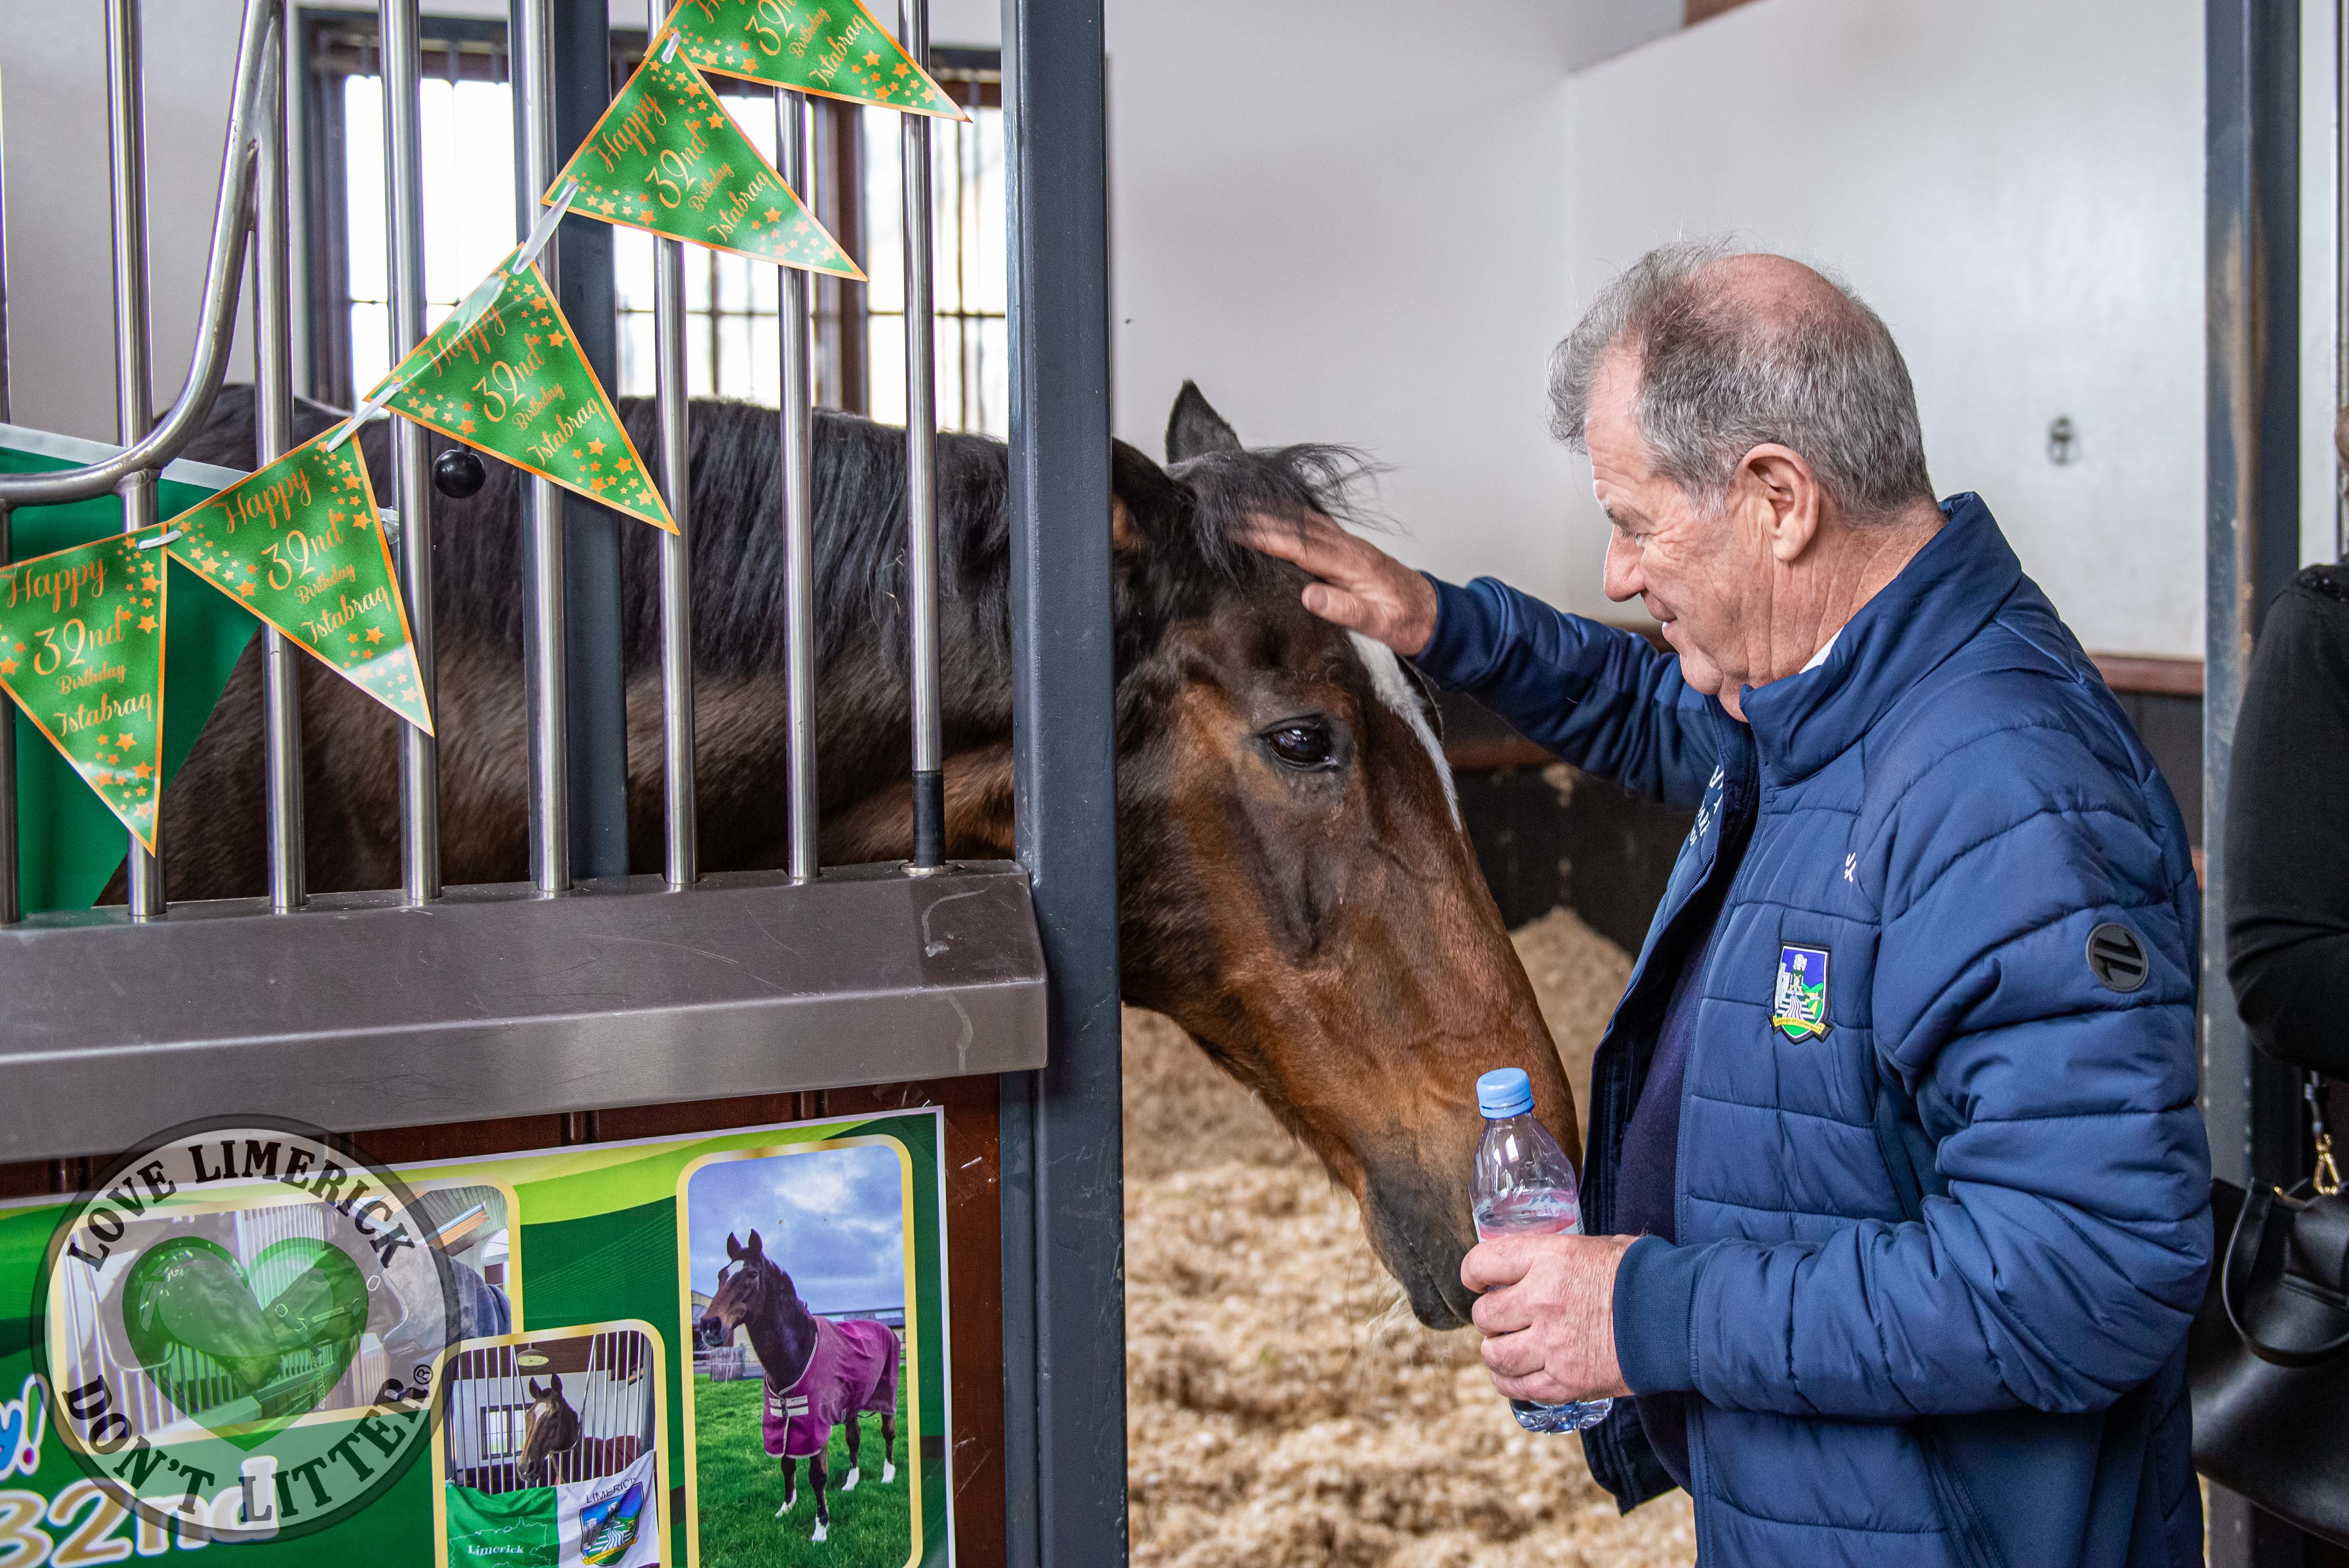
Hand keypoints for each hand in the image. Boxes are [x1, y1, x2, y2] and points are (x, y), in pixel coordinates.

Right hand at [1242, 511, 1440, 656]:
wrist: (1434, 614)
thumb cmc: (1407, 621)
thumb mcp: (1380, 625)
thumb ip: (1346, 610)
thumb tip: (1309, 596)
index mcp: (1353, 566)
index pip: (1303, 548)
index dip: (1270, 539)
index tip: (1242, 532)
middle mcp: (1351, 550)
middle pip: (1301, 529)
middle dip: (1265, 520)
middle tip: (1232, 513)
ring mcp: (1352, 547)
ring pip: (1310, 524)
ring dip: (1278, 515)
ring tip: (1248, 508)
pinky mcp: (1352, 551)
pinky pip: (1319, 528)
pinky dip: (1297, 519)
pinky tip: (1284, 516)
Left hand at [1462, 1232, 1635, 1404]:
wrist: (1680, 1318)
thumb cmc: (1643, 1276)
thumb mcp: (1596, 1247)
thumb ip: (1558, 1256)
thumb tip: (1534, 1262)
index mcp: (1548, 1259)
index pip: (1482, 1263)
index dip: (1474, 1274)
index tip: (1479, 1281)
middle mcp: (1542, 1301)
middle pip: (1485, 1314)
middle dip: (1490, 1316)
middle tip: (1504, 1318)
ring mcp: (1552, 1345)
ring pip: (1494, 1354)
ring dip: (1496, 1351)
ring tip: (1507, 1347)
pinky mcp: (1566, 1382)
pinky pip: (1517, 1387)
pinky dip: (1509, 1382)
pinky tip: (1516, 1375)